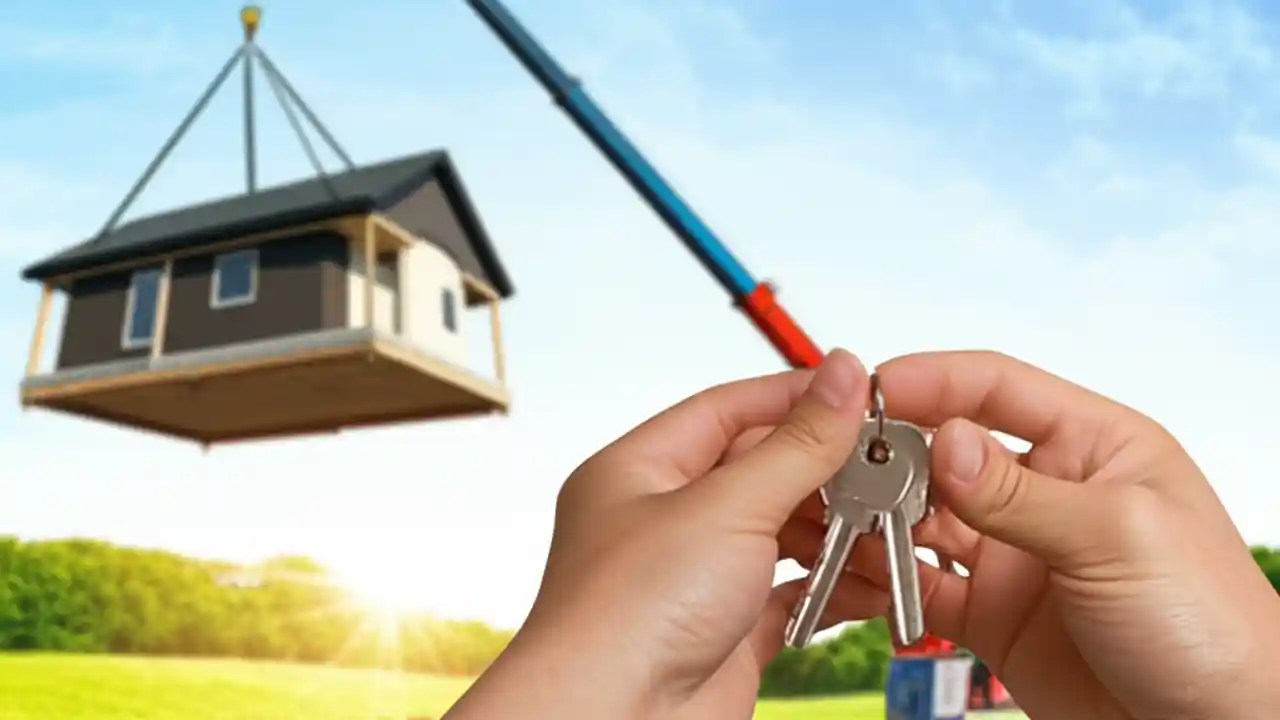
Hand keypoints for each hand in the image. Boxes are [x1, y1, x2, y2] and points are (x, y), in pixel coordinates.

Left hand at [444, 350, 879, 718]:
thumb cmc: (626, 615)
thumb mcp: (725, 507)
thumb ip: (796, 445)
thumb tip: (842, 378)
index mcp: (639, 470)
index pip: (727, 409)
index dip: (794, 397)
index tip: (857, 392)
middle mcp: (664, 520)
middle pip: (760, 472)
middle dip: (828, 473)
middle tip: (890, 468)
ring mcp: (695, 578)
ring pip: (781, 537)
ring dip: (841, 534)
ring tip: (893, 529)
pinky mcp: (724, 632)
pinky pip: (791, 596)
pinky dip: (836, 588)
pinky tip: (876, 583)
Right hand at [845, 351, 1279, 718]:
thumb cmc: (1214, 625)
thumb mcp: (1119, 537)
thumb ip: (1021, 493)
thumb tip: (943, 442)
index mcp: (1093, 446)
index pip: (996, 388)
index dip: (931, 380)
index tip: (873, 387)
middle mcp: (1046, 492)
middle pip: (947, 449)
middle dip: (892, 449)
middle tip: (844, 459)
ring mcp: (1014, 554)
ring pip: (923, 516)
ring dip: (881, 514)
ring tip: (844, 516)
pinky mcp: (990, 614)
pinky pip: (920, 585)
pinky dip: (884, 579)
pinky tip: (863, 571)